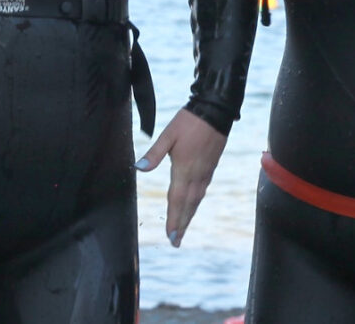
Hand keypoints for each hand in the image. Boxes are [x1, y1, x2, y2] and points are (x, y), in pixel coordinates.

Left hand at [134, 108, 226, 246]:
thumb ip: (154, 154)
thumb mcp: (168, 135)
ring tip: (181, 230)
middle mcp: (196, 175)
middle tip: (175, 242)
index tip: (170, 235)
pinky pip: (201, 192)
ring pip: (196, 200)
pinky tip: (192, 207)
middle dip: (181, 224)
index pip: (177, 199)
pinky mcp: (210, 168)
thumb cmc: (189, 122)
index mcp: (184, 169)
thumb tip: (138, 168)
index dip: (173, 219)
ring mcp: (205, 173)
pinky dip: (195, 204)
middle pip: (188, 205)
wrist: (215, 112)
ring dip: (188, 216)